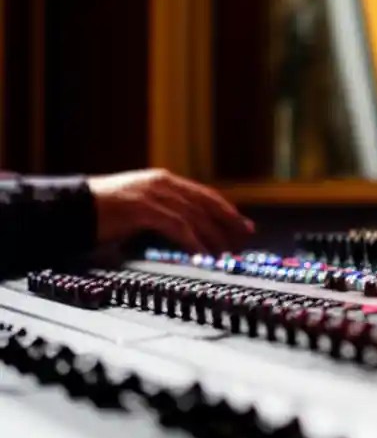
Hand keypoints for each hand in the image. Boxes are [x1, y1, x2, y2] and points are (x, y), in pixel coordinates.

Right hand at [87, 169, 253, 254]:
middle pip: (206, 204)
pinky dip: (193, 242)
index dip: (227, 211)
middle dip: (229, 223)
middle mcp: (163, 184)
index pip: (205, 195)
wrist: (70, 208)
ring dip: (214, 237)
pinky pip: (177, 227)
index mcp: (164, 182)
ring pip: (195, 216)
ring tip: (226, 255)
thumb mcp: (141, 210)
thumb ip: (165, 216)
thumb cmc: (103, 213)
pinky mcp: (143, 209)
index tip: (244, 226)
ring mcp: (153, 195)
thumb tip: (191, 234)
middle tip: (246, 240)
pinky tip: (203, 256)